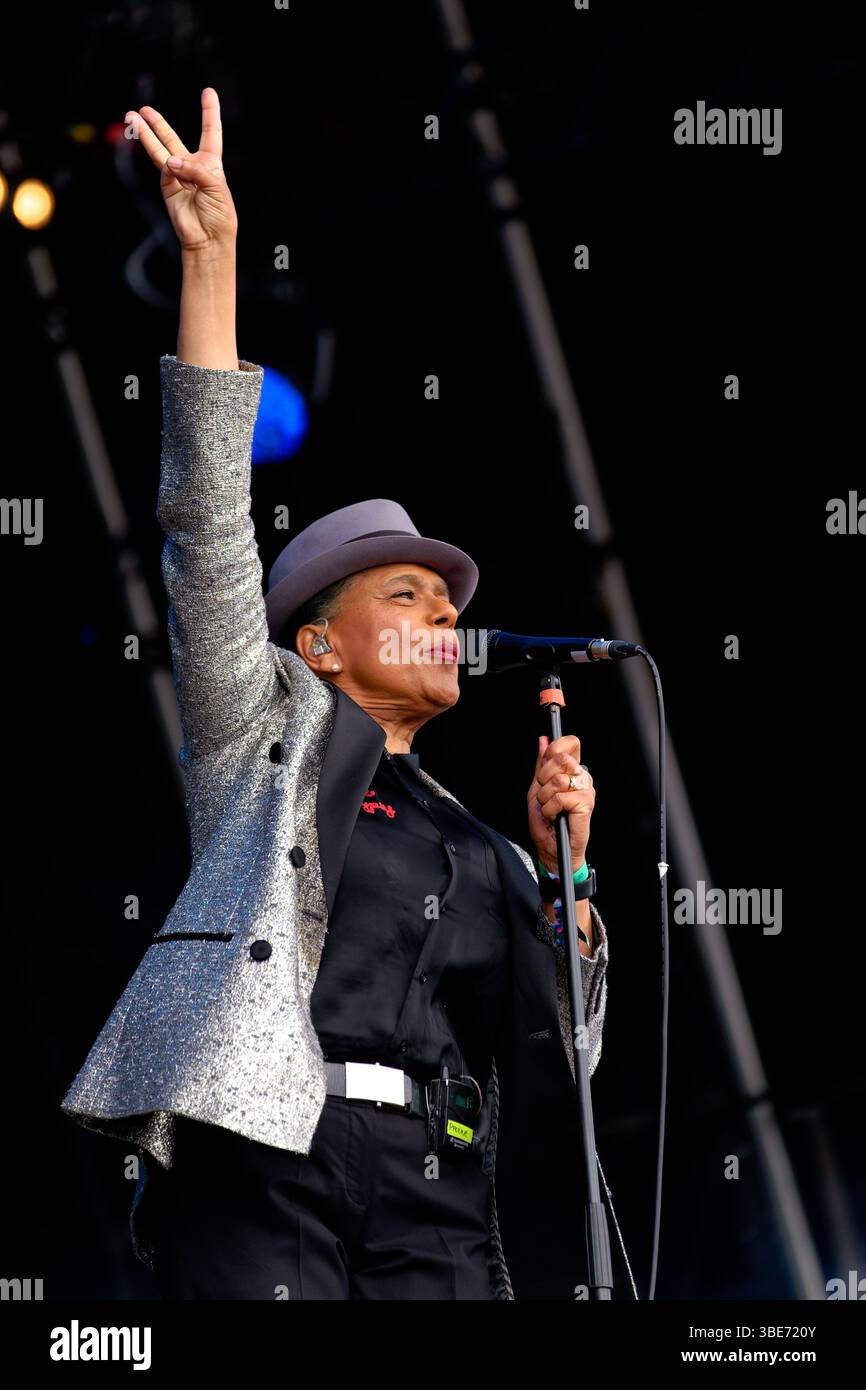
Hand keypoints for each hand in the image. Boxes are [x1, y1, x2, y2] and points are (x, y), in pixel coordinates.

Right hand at [125, 87, 237, 252]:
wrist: (208, 239)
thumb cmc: (220, 215)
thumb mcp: (216, 187)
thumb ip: (195, 170)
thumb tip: (170, 162)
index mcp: (211, 164)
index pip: (210, 133)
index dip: (210, 113)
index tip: (208, 92)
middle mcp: (193, 167)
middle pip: (173, 138)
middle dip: (159, 124)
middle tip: (144, 110)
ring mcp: (178, 175)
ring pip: (160, 149)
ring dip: (146, 134)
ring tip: (132, 117)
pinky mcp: (167, 186)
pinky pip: (164, 168)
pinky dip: (167, 164)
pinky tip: (170, 163)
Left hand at [527, 734, 595, 875]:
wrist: (552, 848)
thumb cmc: (547, 823)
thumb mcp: (537, 789)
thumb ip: (541, 764)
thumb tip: (543, 740)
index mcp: (572, 771)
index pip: (571, 743)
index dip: (555, 748)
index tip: (545, 761)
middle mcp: (582, 778)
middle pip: (562, 759)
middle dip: (543, 777)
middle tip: (544, 793)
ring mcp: (586, 790)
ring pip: (558, 780)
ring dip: (545, 797)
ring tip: (549, 808)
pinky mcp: (586, 804)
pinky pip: (560, 798)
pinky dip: (549, 809)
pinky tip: (554, 816)